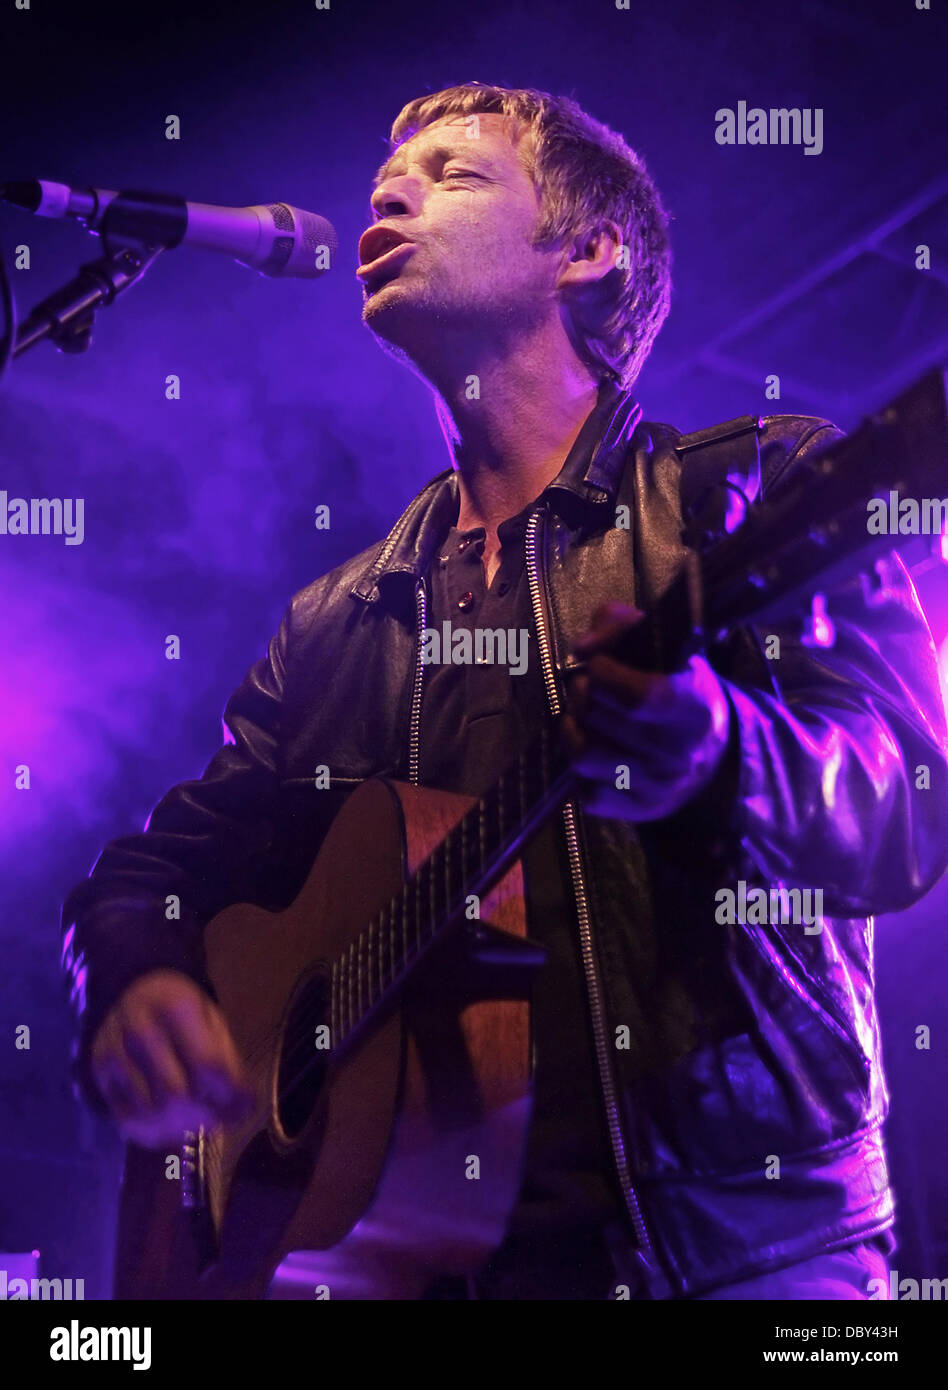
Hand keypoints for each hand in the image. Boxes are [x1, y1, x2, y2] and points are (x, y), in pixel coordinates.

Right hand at [90, 969, 253, 1147]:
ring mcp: (114, 1052)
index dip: (228, 1095)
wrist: (132, 993)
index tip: (242, 1108)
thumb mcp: (211, 1021)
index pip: (206, 1065)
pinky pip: (126, 1118)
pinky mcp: (99, 1074)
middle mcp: (138, 1028)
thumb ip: (228, 1062)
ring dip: (179, 1125)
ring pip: (150, 1110)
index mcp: (175, 1006)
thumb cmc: (181, 1012)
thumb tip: (246, 1107)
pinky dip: (153, 1132)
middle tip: (221, 1120)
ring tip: (198, 1120)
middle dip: (204, 1114)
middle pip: (175, 1093)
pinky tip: (172, 1126)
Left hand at [561, 602, 731, 821]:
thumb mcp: (665, 645)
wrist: (714, 756)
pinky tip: (595, 749)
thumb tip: (582, 648)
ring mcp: (658, 787)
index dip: (603, 672)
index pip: (638, 695)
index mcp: (694, 707)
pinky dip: (580, 770)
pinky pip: (586, 791)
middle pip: (599, 717)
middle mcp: (679, 752)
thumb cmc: (680, 688)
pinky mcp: (638, 811)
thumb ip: (620, 625)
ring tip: (583, 716)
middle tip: (587, 687)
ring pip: (583, 755)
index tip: (599, 664)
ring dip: (573, 728)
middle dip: (582, 693)